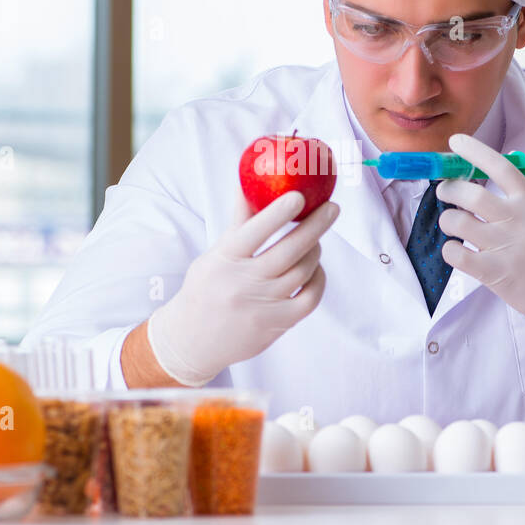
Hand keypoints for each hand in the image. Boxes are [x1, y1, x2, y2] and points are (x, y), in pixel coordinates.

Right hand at [146, 189, 339, 385]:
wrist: (192, 341)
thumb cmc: (206, 289)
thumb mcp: (215, 254)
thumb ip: (239, 222)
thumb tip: (249, 183)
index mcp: (225, 260)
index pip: (254, 232)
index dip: (278, 213)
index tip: (299, 195)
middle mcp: (243, 283)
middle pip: (289, 251)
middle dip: (315, 226)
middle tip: (332, 208)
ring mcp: (262, 306)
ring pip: (302, 272)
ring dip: (315, 250)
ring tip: (316, 239)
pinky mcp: (276, 324)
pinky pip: (309, 298)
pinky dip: (318, 279)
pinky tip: (315, 269)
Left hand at [435, 133, 524, 350]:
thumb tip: (512, 156)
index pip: (500, 166)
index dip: (473, 151)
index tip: (455, 143)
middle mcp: (519, 221)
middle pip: (470, 193)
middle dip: (449, 188)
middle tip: (446, 191)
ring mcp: (505, 248)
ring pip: (457, 222)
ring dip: (447, 218)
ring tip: (453, 221)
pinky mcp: (494, 274)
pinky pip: (456, 254)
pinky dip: (450, 248)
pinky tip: (458, 248)